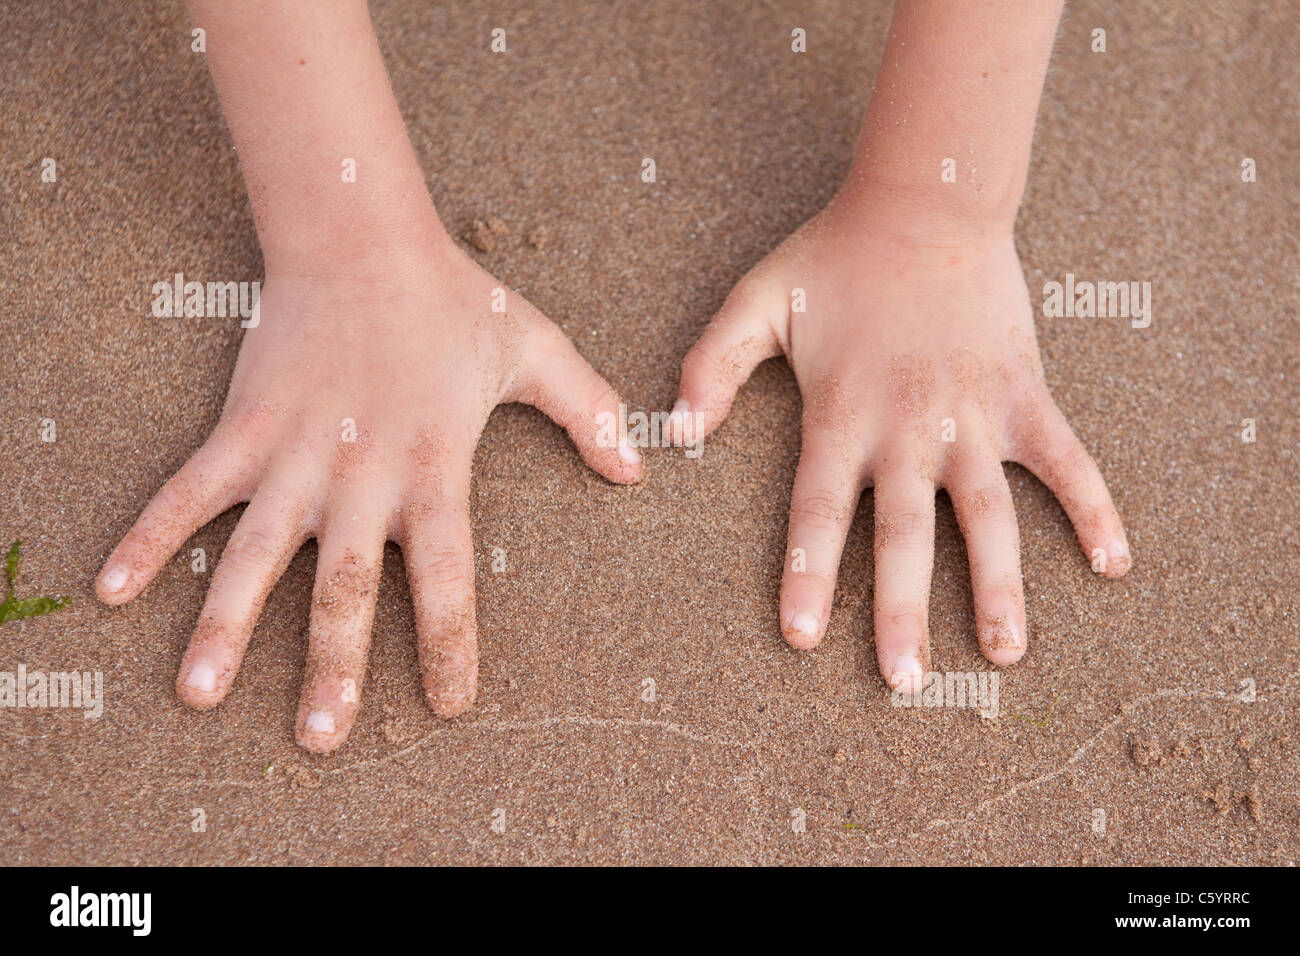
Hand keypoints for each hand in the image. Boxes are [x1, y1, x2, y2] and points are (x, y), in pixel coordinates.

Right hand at [96, 234, 641, 750]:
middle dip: (334, 665)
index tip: (449, 705)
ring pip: (257, 555)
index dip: (450, 643)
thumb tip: (639, 469)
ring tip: (200, 694)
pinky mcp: (243, 429)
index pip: (447, 576)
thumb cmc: (452, 298)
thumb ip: (587, 412)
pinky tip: (116, 590)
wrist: (361, 235)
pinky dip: (150, 537)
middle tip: (322, 738)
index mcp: (433, 469)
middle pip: (347, 588)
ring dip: (227, 626)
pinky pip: (187, 491)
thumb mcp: (534, 352)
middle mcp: (360, 477)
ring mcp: (294, 456)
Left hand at [671, 188, 1129, 689]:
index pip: (819, 510)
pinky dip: (1092, 507)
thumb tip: (675, 432)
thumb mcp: (757, 302)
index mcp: (842, 413)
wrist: (926, 200)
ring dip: (999, 586)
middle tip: (904, 682)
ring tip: (1004, 654)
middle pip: (905, 533)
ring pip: (988, 515)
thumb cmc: (836, 257)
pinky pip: (1066, 460)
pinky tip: (1113, 563)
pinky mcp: (1022, 395)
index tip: (803, 638)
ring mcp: (972, 415)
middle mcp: (909, 427)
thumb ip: (712, 366)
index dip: (810, 573)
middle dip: (904, 610)